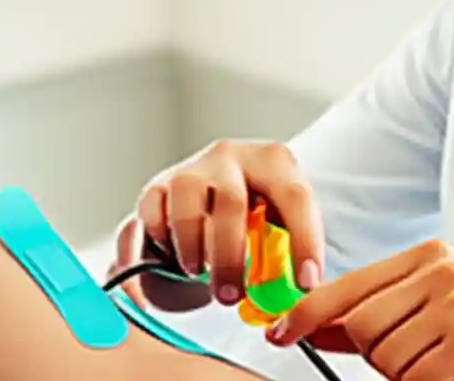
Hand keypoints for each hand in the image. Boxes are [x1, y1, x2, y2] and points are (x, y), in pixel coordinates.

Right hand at [109, 140, 324, 311]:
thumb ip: (284, 251)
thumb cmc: (253, 214)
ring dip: (192, 248)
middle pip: (231, 202)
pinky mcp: (155, 188)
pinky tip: (167, 264)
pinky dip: (155, 247)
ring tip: (198, 274)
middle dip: (230, 257)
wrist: (211, 196)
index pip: (295, 196)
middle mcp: (231, 157)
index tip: (305, 283)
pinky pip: (148, 216)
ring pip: (185, 206)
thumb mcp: (277, 223)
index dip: (304, 240)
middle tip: (231, 296)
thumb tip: (296, 291)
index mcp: (272, 161)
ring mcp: (190, 170)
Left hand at [267, 239, 453, 380]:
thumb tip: (308, 323)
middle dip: (374, 353)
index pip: (348, 285)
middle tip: (423, 355)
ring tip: (448, 363)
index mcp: (432, 256)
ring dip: (405, 374)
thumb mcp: (437, 309)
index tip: (279, 331)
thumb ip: (376, 313)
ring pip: (382, 358)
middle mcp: (443, 273)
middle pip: (358, 325)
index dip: (307, 313)